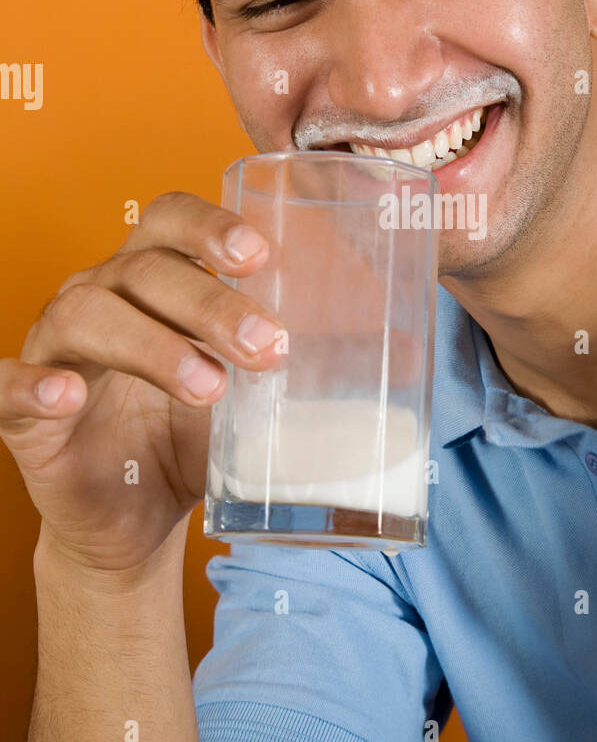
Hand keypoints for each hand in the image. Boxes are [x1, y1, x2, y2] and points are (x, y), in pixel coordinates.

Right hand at [0, 192, 283, 572]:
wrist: (135, 521)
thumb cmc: (190, 438)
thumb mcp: (249, 395)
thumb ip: (305, 361)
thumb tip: (410, 343)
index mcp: (152, 279)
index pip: (169, 219)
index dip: (209, 226)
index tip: (260, 256)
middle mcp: (99, 297)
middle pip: (144, 269)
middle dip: (209, 303)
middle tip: (265, 347)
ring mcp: (56, 350)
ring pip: (89, 314)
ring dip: (153, 345)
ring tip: (208, 387)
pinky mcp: (21, 412)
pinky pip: (7, 383)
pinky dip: (33, 386)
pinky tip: (69, 397)